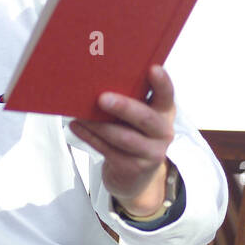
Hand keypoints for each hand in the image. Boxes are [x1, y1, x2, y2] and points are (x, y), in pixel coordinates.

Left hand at [69, 64, 175, 215]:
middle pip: (145, 118)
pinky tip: (77, 127)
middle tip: (102, 98)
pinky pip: (108, 150)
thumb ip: (132, 100)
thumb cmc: (134, 134)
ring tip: (81, 115)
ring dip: (99, 125)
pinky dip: (90, 137)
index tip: (153, 69)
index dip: (162, 82)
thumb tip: (99, 78)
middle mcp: (163, 132)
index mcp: (165, 112)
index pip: (167, 94)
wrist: (136, 176)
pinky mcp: (133, 168)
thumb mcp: (139, 116)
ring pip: (123, 137)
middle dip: (123, 107)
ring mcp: (150, 153)